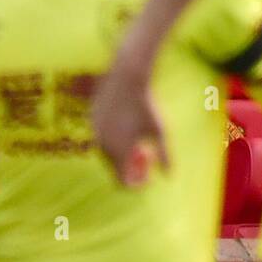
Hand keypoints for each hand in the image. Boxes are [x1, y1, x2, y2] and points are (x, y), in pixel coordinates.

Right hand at [90, 62, 167, 186]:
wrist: (126, 78)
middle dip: (130, 167)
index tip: (149, 174)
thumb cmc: (146, 105)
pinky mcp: (92, 120)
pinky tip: (127, 126)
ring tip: (138, 140)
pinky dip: (114, 140)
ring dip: (122, 154)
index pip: (123, 183)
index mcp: (120, 152)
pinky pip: (102, 139)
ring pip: (107, 155)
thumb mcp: (159, 131)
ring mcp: (96, 133)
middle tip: (146, 153)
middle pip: (115, 170)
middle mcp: (104, 146)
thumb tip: (169, 175)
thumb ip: (164, 155)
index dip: (137, 183)